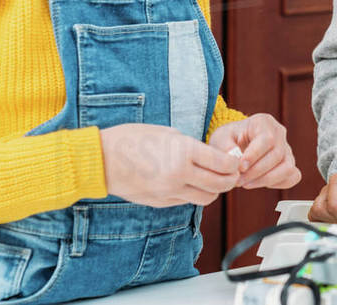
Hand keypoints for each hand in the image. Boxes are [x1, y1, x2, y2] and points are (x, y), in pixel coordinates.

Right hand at [100, 123, 239, 206]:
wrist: (101, 160)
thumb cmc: (132, 139)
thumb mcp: (168, 133)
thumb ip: (192, 146)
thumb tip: (212, 156)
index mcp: (183, 153)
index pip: (223, 164)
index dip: (234, 163)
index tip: (234, 160)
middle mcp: (179, 175)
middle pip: (219, 185)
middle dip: (230, 179)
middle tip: (231, 172)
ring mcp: (169, 192)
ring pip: (205, 198)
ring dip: (214, 190)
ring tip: (212, 179)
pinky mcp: (160, 202)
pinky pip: (186, 202)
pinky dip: (194, 194)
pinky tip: (191, 183)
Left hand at [208, 114, 300, 189]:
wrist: (235, 143)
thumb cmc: (229, 139)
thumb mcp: (220, 138)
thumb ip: (225, 147)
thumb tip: (235, 159)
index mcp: (263, 122)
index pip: (267, 139)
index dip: (255, 155)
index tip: (240, 167)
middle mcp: (279, 133)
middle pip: (277, 155)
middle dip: (256, 172)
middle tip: (238, 180)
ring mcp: (287, 149)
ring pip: (287, 167)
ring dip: (267, 180)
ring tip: (247, 184)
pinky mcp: (289, 163)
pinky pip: (293, 176)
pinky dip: (278, 183)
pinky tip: (259, 183)